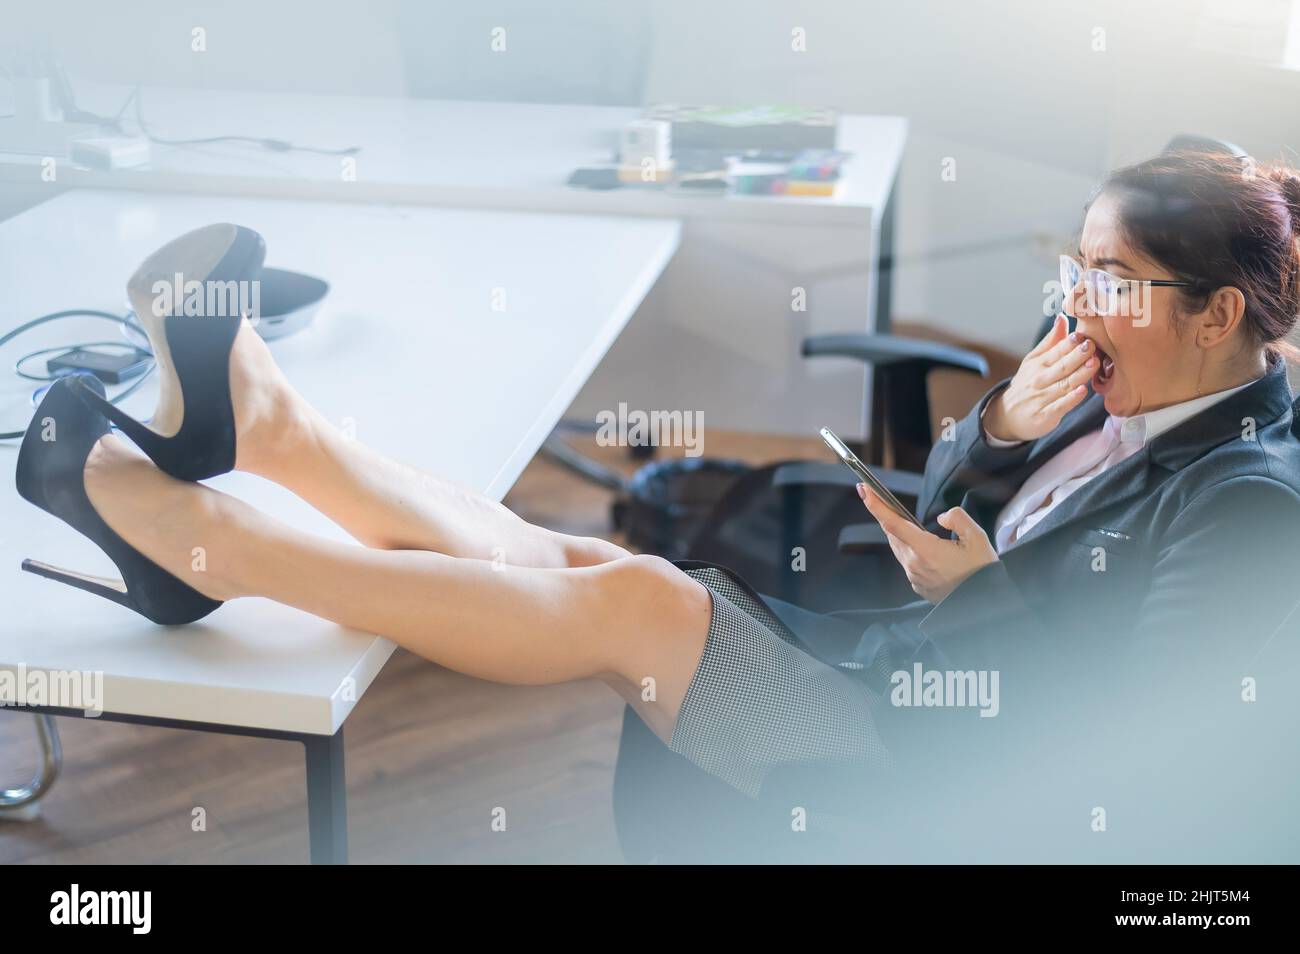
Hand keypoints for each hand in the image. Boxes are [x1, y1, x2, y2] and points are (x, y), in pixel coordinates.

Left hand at [859, 484, 997, 603]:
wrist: (986, 601)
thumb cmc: (982, 571)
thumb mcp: (977, 537)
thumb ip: (957, 518)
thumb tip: (941, 517)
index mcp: (926, 551)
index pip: (893, 524)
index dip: (876, 506)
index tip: (864, 490)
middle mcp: (914, 565)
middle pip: (892, 534)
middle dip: (885, 515)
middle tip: (879, 498)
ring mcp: (914, 577)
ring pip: (899, 548)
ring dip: (898, 533)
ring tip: (902, 519)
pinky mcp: (918, 585)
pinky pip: (908, 563)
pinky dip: (910, 551)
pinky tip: (921, 546)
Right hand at [982, 314, 1095, 442]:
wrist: (1007, 416)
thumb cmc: (1027, 384)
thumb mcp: (1033, 361)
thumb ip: (1051, 342)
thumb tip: (1063, 317)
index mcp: (1038, 364)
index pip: (1056, 351)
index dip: (1069, 343)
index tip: (1082, 334)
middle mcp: (1039, 380)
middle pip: (1061, 366)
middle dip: (1077, 355)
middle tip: (1091, 345)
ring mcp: (1041, 398)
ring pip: (1064, 385)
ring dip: (1079, 374)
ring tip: (1093, 363)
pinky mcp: (1045, 416)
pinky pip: (1059, 407)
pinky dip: (1070, 399)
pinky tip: (1082, 391)